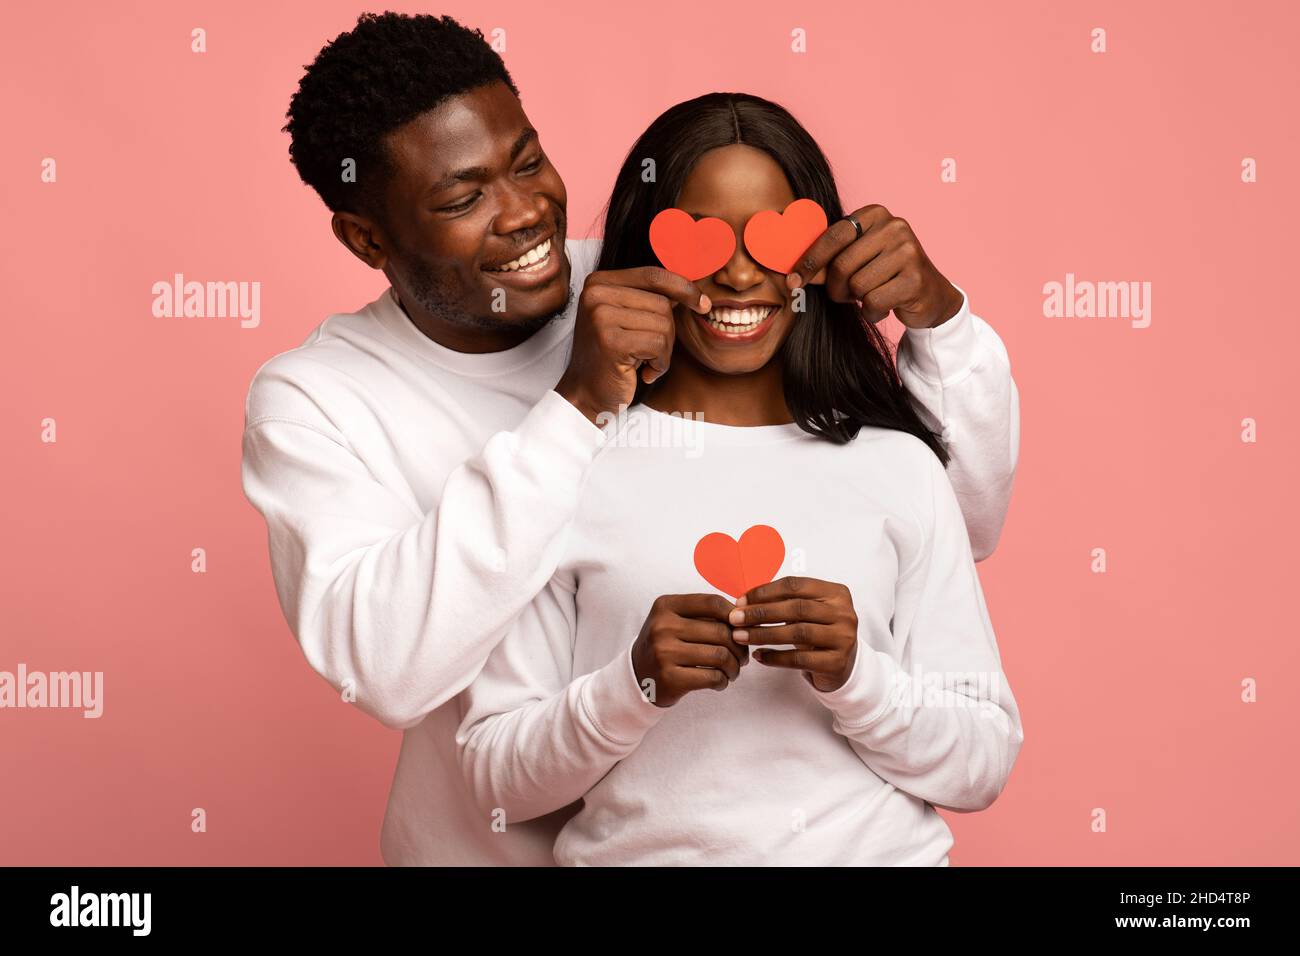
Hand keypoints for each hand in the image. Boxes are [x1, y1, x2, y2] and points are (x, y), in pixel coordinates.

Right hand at [555, 266, 710, 423]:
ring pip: (664, 324)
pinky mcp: (610, 341)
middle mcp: (596, 294)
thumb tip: (691, 289)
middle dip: (667, 332)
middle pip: (662, 303)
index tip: (703, 304)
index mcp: (598, 282)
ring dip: (663, 351)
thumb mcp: (627, 320)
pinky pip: (658, 345)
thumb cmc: (612, 358)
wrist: (585, 394)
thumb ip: (649, 299)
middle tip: (647, 353)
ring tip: (642, 363)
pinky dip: (659, 364)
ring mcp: (600, 316)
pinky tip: (642, 373)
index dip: (683, 287)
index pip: (653, 275)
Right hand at [630, 593, 747, 707]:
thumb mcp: (675, 620)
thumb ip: (704, 615)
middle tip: (742, 656)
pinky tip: (720, 681)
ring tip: (733, 670)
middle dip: (740, 646)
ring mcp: (664, 653)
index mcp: (666, 606)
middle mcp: (663, 626)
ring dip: (734, 666)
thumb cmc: (666, 644)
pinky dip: (723, 681)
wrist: (638, 675)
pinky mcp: (670, 678)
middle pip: (721, 631)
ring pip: (720, 656)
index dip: (734, 615)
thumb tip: (742, 617)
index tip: (742, 628)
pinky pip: (712, 677)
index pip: (712, 603)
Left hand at [729, 576, 857, 692]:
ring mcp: (843, 638)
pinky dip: (775, 657)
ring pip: (798, 633)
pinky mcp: (837, 662)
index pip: (795, 586)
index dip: (765, 592)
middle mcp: (844, 613)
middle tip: (735, 619)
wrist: (843, 665)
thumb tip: (743, 601)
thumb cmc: (818, 632)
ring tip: (740, 637)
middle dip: (761, 613)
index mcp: (836, 593)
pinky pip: (800, 659)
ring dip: (764, 634)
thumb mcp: (807, 612)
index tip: (740, 601)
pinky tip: (759, 656)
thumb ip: (783, 602)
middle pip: (796, 608)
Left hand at [786, 204, 963, 329]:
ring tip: (871, 297)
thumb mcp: (858, 258)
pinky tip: (884, 307)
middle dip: (836, 288)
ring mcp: (909, 251)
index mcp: (876, 214)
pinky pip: (873, 301)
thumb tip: (792, 272)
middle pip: (842, 265)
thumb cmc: (885, 275)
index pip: (833, 236)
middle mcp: (895, 226)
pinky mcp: (916, 279)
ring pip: (857, 285)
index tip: (793, 281)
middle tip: (845, 296)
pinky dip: (872, 311)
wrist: (930, 295)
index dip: (810, 261)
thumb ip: (830, 259)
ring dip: (856, 301)